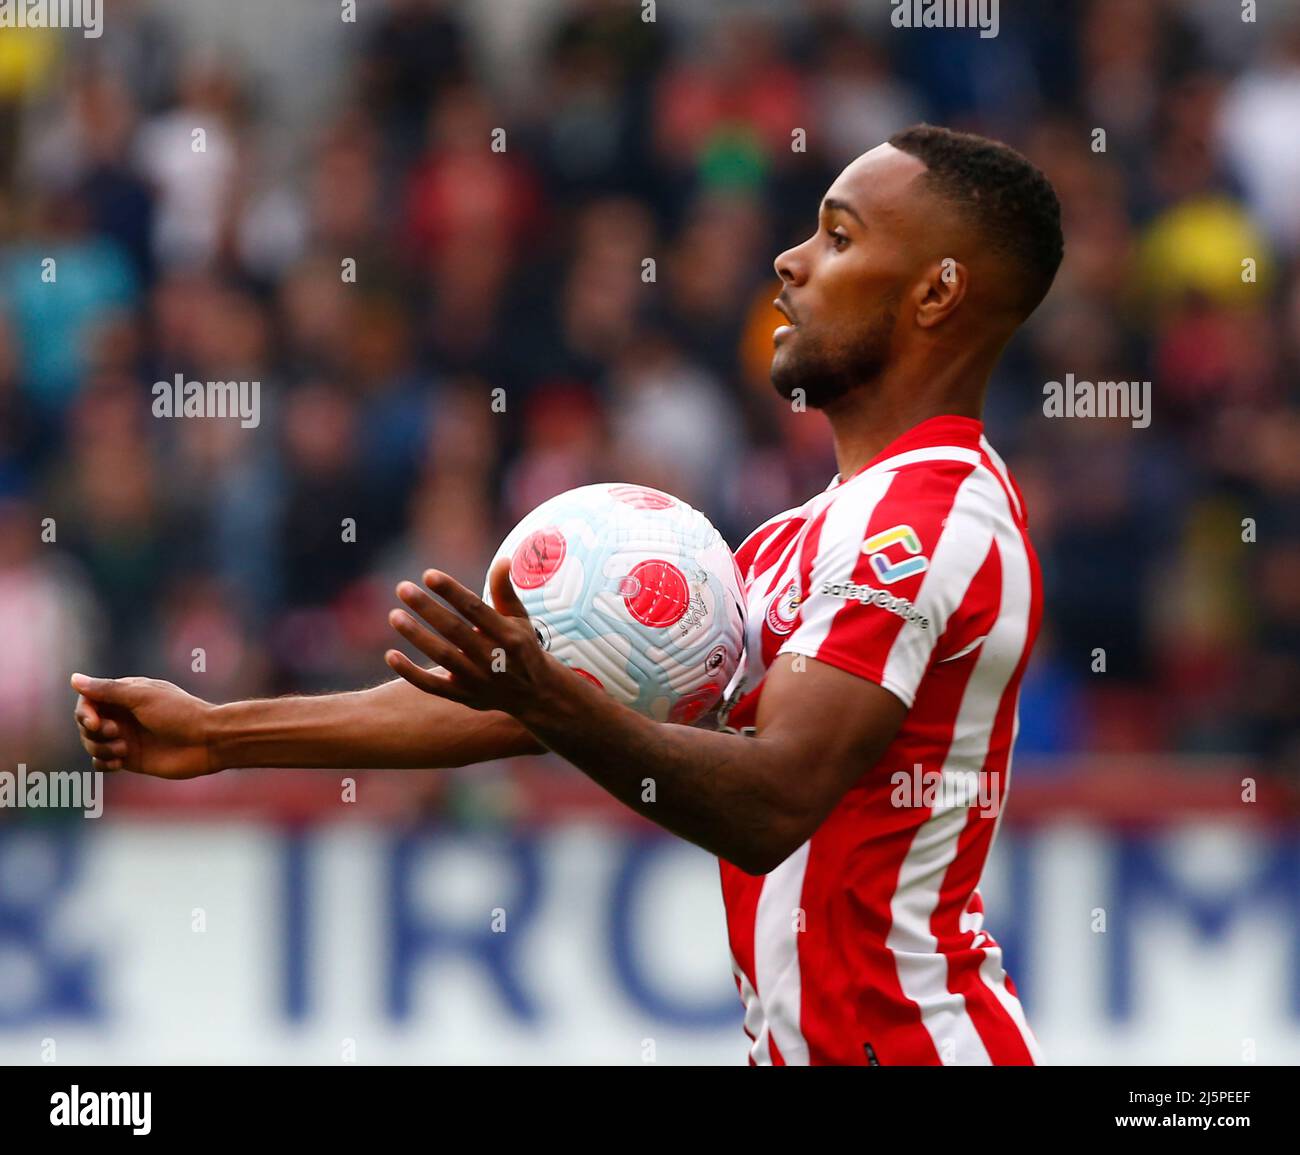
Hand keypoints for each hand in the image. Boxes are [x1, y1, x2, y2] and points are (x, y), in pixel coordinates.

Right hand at [71, 673, 218, 778]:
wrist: (207, 742)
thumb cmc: (179, 714)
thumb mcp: (142, 697)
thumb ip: (107, 690)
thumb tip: (74, 679)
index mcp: (126, 695)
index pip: (88, 701)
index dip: (85, 713)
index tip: (95, 722)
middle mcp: (123, 715)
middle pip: (85, 724)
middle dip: (93, 731)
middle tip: (116, 732)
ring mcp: (126, 737)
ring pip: (91, 744)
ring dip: (100, 748)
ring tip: (124, 749)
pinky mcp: (130, 758)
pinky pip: (101, 763)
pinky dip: (103, 763)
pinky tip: (120, 763)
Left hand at [385, 559, 584, 724]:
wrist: (536, 695)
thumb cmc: (522, 647)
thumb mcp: (520, 619)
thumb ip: (505, 591)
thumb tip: (503, 560)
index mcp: (508, 635)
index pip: (475, 609)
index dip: (451, 591)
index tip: (428, 574)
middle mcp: (492, 657)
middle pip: (454, 630)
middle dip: (427, 609)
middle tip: (403, 588)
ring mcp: (477, 679)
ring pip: (441, 656)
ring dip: (416, 636)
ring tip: (394, 615)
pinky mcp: (464, 696)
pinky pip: (433, 687)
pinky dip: (411, 673)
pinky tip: (390, 655)